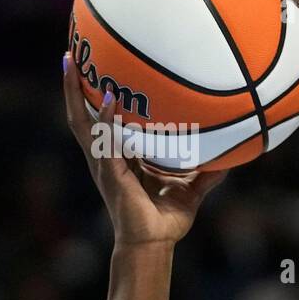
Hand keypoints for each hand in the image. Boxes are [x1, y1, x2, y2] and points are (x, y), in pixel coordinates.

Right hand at [63, 56, 225, 246]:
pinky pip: (104, 141)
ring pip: (82, 123)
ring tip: (69, 64)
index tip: (92, 71)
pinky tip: (107, 99)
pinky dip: (105, 119)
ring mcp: (105, 164)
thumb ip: (207, 172)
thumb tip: (230, 158)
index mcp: (121, 158)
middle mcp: (107, 157)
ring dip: (74, 94)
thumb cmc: (166, 219)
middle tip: (68, 56)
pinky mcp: (111, 173)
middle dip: (71, 88)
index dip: (93, 99)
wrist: (154, 244)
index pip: (101, 122)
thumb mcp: (190, 189)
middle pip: (81, 116)